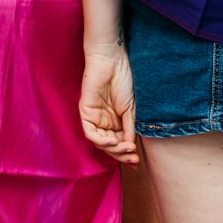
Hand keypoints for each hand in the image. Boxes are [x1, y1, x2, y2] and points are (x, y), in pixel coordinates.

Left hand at [78, 43, 139, 164]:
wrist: (114, 61)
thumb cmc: (124, 80)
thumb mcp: (131, 109)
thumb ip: (129, 128)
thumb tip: (131, 147)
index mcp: (115, 121)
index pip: (119, 143)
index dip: (126, 154)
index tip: (137, 160)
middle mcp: (104, 122)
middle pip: (109, 146)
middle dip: (121, 155)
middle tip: (133, 159)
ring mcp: (94, 118)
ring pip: (100, 142)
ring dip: (113, 149)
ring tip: (126, 148)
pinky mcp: (85, 112)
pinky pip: (90, 133)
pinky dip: (101, 140)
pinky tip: (112, 141)